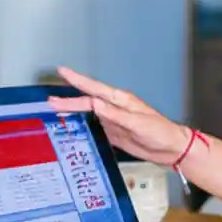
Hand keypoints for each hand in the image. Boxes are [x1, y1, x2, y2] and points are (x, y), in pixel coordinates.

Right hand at [48, 67, 192, 166]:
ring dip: (73, 112)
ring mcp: (114, 121)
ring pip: (89, 113)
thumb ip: (116, 115)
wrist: (171, 149)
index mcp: (121, 101)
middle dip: (69, 100)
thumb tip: (95, 104)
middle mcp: (115, 108)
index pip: (94, 89)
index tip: (63, 72)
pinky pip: (94, 127)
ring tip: (56, 110)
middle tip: (50, 100)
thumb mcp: (138, 123)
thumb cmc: (161, 132)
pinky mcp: (115, 133)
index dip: (78, 81)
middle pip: (87, 101)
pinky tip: (73, 127)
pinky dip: (82, 126)